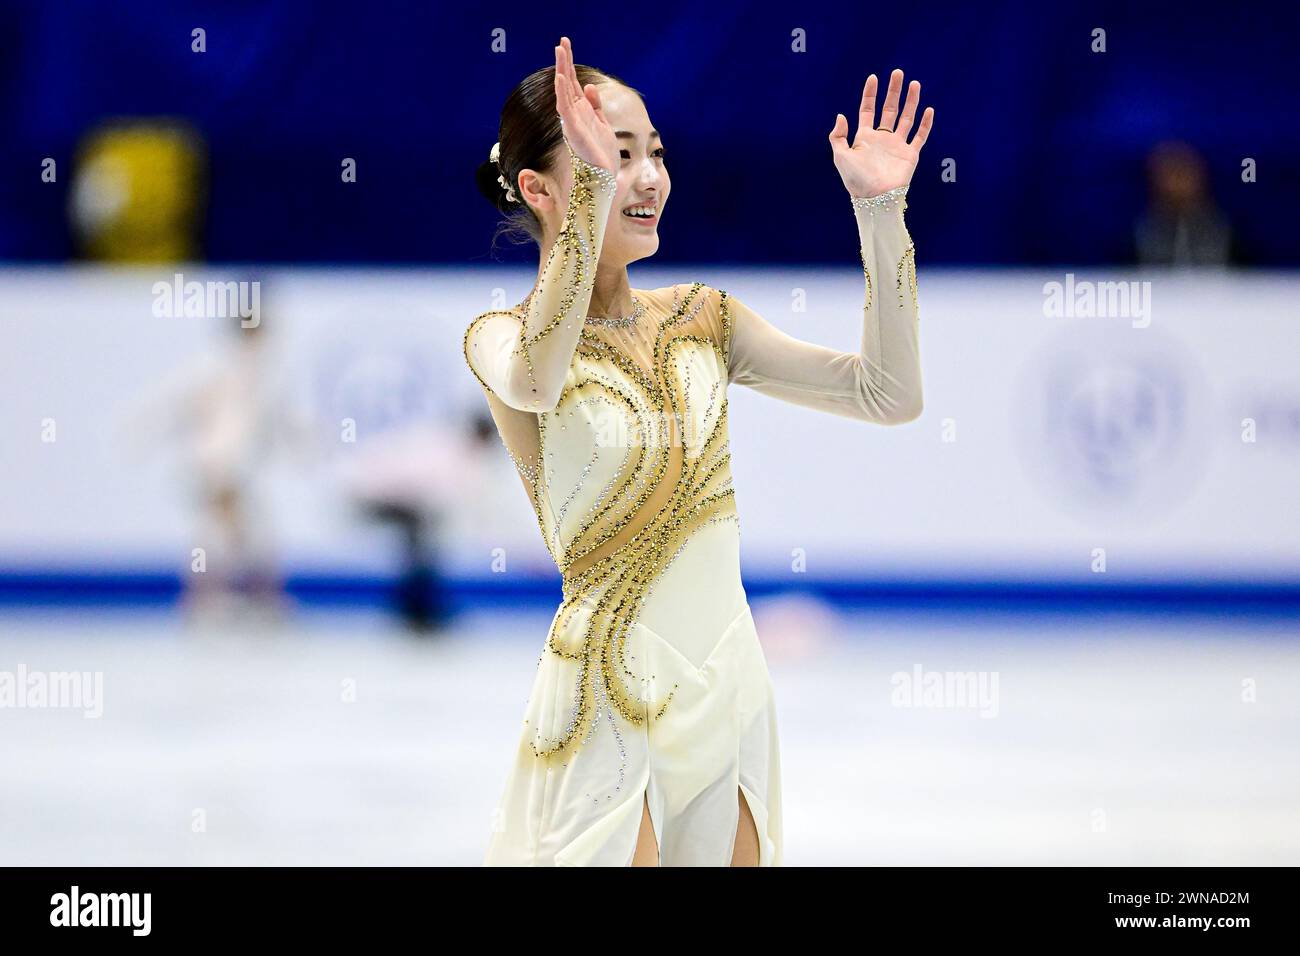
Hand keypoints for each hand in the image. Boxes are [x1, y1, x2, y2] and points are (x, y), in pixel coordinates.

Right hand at [554, 37, 617, 173]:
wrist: (604, 176)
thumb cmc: (603, 154)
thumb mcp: (603, 124)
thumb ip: (595, 106)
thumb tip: (588, 87)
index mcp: (581, 112)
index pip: (574, 85)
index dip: (570, 65)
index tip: (566, 46)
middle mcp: (574, 115)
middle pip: (568, 83)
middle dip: (565, 62)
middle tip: (562, 41)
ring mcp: (572, 121)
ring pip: (564, 91)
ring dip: (562, 70)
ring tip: (560, 51)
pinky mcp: (574, 130)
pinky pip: (566, 108)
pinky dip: (562, 93)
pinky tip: (561, 77)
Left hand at [829, 69, 933, 197]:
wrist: (875, 198)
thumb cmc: (856, 179)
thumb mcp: (841, 157)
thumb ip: (838, 136)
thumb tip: (841, 115)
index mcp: (865, 137)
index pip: (868, 110)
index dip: (870, 94)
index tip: (873, 78)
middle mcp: (882, 138)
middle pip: (889, 109)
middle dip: (893, 91)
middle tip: (898, 73)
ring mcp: (897, 145)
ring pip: (906, 118)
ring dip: (911, 101)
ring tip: (914, 84)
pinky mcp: (910, 154)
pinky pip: (920, 136)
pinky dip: (925, 124)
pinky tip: (929, 110)